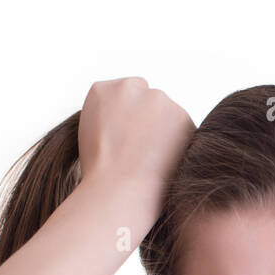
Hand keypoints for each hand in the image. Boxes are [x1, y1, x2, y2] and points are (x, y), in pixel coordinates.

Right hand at [78, 77, 194, 199]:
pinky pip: (183, 128)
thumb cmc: (100, 172)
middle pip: (148, 100)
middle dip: (149, 120)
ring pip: (167, 113)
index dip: (128, 118)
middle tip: (142, 150)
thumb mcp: (91, 133)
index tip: (128, 137)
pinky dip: (179, 143)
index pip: (124, 95)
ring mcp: (158, 99)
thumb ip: (110, 115)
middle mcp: (131, 86)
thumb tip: (128, 117)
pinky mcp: (182, 115)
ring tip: (151, 159)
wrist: (118, 188)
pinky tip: (164, 161)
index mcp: (102, 89)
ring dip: (165, 130)